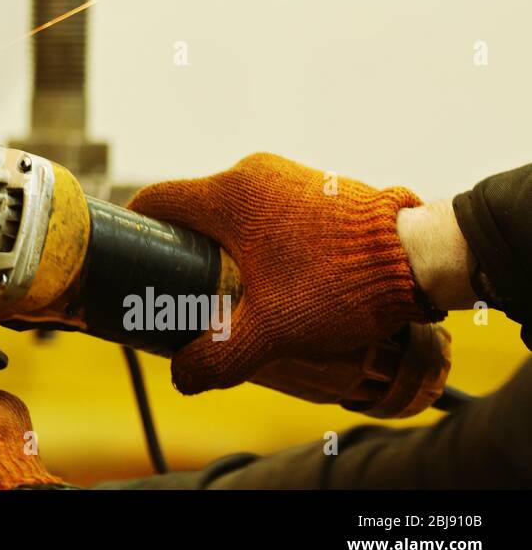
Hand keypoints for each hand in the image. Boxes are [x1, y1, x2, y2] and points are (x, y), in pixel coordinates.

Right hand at [127, 153, 436, 393]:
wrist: (420, 257)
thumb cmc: (340, 283)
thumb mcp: (272, 329)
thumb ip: (219, 356)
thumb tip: (181, 377)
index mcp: (228, 196)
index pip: (157, 200)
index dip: (135, 227)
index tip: (129, 255)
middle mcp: (251, 172)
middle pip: (194, 207)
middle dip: (183, 247)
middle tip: (181, 289)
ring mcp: (285, 173)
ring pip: (233, 207)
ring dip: (224, 243)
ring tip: (232, 288)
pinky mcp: (314, 183)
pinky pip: (266, 206)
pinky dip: (257, 234)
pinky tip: (273, 272)